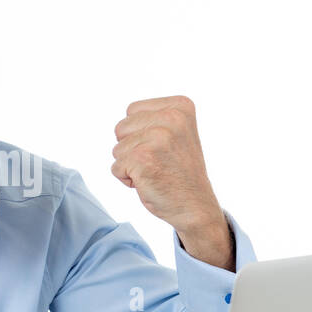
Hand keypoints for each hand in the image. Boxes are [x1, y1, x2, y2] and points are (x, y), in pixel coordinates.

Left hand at [111, 94, 232, 267]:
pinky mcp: (143, 158)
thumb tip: (120, 124)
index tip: (163, 147)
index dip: (140, 133)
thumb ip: (153, 119)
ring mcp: (157, 137)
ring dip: (130, 164)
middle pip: (121, 127)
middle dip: (132, 148)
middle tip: (158, 161)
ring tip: (155, 171)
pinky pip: (116, 168)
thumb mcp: (175, 133)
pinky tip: (150, 182)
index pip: (132, 110)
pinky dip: (127, 179)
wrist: (195, 205)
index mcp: (180, 106)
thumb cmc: (180, 171)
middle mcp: (171, 117)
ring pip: (117, 149)